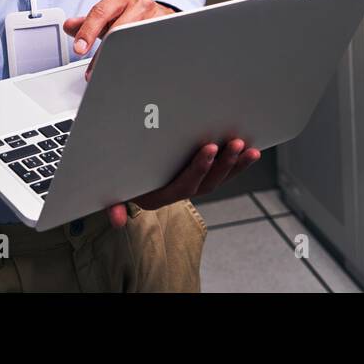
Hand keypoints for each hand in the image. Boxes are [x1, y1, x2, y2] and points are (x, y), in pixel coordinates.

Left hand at [63, 0, 175, 80]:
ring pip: (136, 39)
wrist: (160, 12)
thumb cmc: (130, 14)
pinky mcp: (168, 29)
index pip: (100, 12)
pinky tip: (133, 69)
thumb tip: (68, 26)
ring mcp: (156, 16)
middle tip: (93, 71)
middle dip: (103, 52)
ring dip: (121, 59)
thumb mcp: (109, 15)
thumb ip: (87, 22)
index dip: (88, 31)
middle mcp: (139, 3)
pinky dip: (140, 60)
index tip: (79, 48)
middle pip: (118, 28)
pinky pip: (152, 46)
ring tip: (111, 73)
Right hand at [106, 138, 260, 227]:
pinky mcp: (201, 179)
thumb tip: (116, 219)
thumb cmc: (119, 181)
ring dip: (236, 165)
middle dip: (223, 163)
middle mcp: (179, 194)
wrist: (126, 182)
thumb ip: (114, 206)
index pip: (184, 185)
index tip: (210, 148)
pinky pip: (223, 174)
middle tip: (235, 144)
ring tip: (249, 149)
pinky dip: (238, 165)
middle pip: (207, 183)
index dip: (199, 168)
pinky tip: (250, 152)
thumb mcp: (113, 193)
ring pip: (219, 179)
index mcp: (160, 197)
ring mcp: (193, 187)